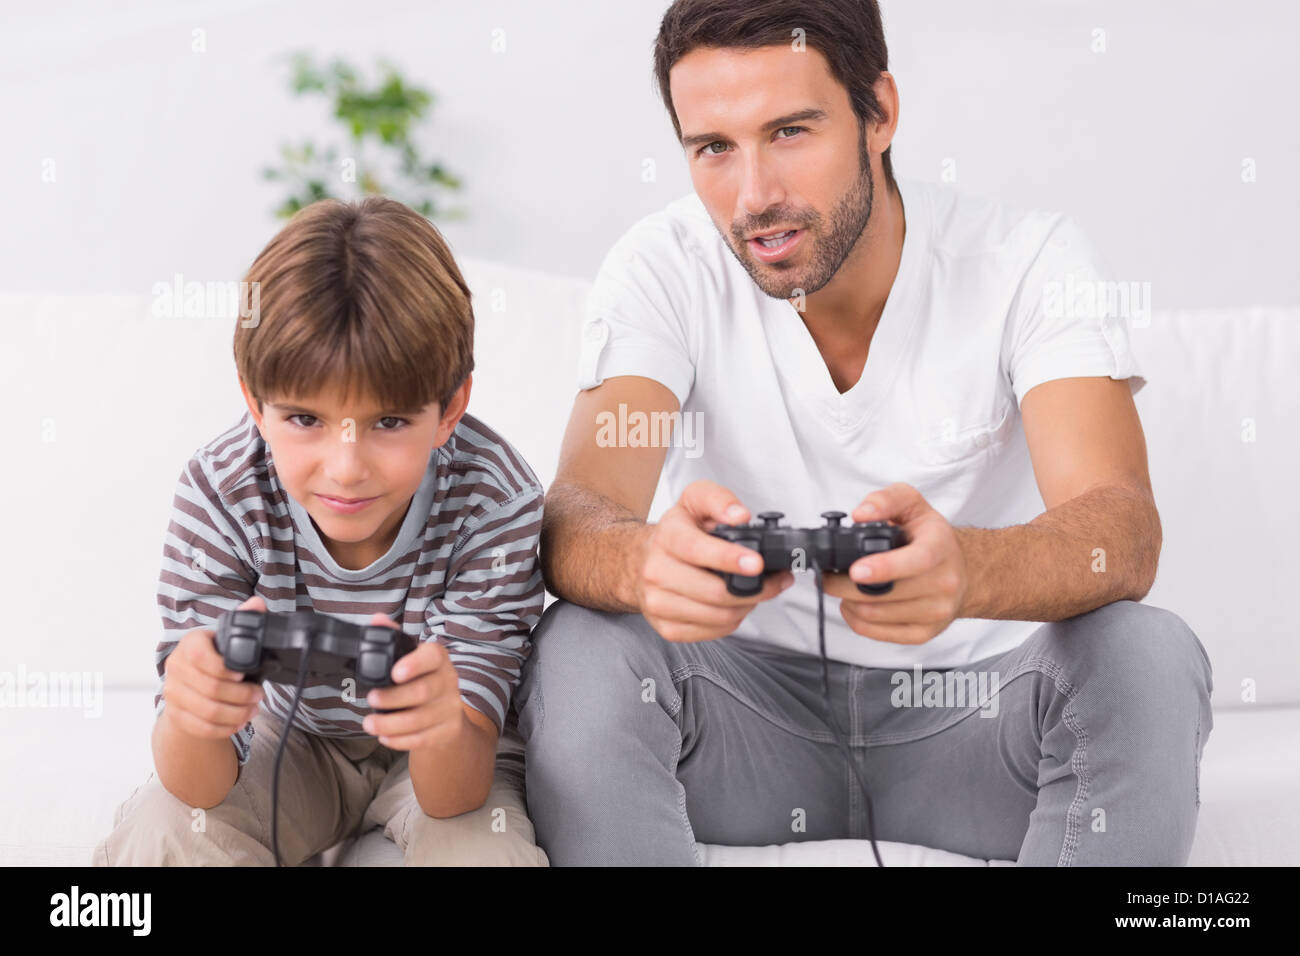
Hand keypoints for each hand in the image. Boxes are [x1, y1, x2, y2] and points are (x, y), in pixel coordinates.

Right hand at [161, 595, 264, 739]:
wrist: (189, 686)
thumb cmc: (214, 659)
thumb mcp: (227, 638)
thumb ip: (243, 620)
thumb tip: (258, 604)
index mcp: (189, 644)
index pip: (201, 656)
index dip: (225, 668)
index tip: (243, 673)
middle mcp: (175, 667)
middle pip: (211, 688)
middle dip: (242, 695)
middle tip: (259, 695)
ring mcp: (173, 693)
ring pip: (209, 711)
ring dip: (237, 713)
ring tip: (253, 709)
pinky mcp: (176, 716)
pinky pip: (202, 727)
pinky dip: (225, 728)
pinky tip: (240, 722)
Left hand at [362, 614, 464, 750]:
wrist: (447, 715)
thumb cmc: (421, 681)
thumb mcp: (410, 658)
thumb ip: (393, 638)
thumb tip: (377, 620)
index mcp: (438, 659)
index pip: (433, 656)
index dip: (414, 664)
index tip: (395, 673)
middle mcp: (449, 681)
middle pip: (423, 691)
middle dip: (393, 698)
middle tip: (371, 699)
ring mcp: (451, 708)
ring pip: (420, 719)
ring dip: (390, 724)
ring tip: (369, 724)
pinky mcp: (448, 731)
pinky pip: (423, 739)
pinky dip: (400, 740)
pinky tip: (385, 737)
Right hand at [637, 479, 794, 642]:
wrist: (642, 561)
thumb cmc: (677, 533)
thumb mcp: (695, 501)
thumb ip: (719, 499)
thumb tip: (739, 515)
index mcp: (667, 537)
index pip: (696, 550)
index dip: (728, 558)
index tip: (756, 563)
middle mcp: (656, 571)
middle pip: (714, 592)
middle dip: (754, 589)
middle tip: (774, 580)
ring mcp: (658, 603)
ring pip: (718, 616)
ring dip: (746, 606)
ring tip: (754, 591)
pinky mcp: (666, 628)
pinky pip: (712, 632)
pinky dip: (732, 620)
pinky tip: (734, 605)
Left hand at [822, 483, 968, 643]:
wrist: (960, 571)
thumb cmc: (931, 537)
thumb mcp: (913, 505)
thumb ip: (885, 500)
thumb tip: (861, 513)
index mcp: (940, 547)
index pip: (916, 561)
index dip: (883, 568)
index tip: (855, 570)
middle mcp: (944, 582)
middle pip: (886, 593)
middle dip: (845, 584)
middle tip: (827, 575)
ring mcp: (936, 612)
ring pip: (875, 615)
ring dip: (847, 601)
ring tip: (842, 586)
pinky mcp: (924, 634)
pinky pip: (878, 633)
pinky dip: (855, 619)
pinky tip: (854, 604)